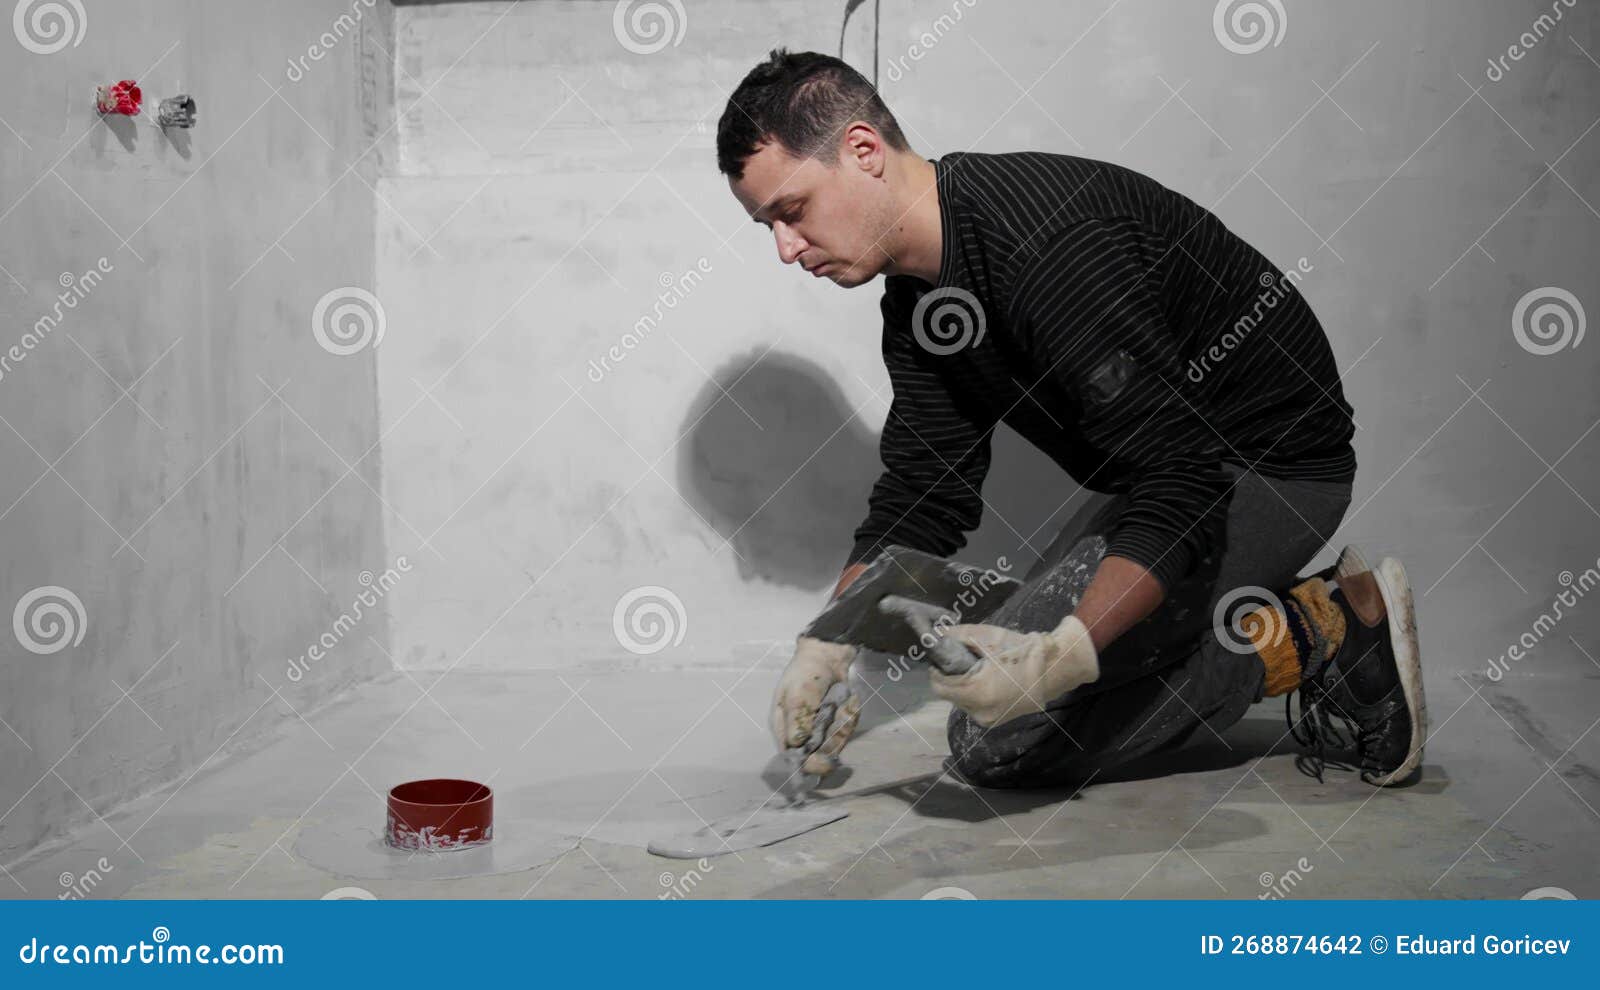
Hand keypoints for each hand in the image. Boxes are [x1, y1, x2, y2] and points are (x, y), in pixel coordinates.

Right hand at [769, 637, 862, 774]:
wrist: (828, 657)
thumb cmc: (805, 674)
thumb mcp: (797, 695)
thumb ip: (797, 720)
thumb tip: (797, 744)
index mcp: (784, 728)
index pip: (792, 757)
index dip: (807, 763)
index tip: (823, 759)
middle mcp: (801, 734)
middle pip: (817, 755)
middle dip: (831, 740)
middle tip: (839, 719)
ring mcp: (820, 730)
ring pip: (835, 744)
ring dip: (841, 725)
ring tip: (842, 704)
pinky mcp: (835, 725)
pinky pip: (846, 732)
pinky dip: (849, 718)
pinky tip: (847, 702)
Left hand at [930, 616, 1099, 726]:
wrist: (1054, 669)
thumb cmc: (1022, 651)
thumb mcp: (989, 638)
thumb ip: (959, 636)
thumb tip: (936, 635)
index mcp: (977, 693)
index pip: (940, 686)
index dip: (938, 670)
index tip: (942, 656)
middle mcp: (980, 712)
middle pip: (949, 694)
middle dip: (950, 677)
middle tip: (960, 660)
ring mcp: (989, 719)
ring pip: (961, 701)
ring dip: (962, 686)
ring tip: (977, 669)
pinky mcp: (996, 721)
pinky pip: (974, 706)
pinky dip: (974, 693)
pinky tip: (986, 679)